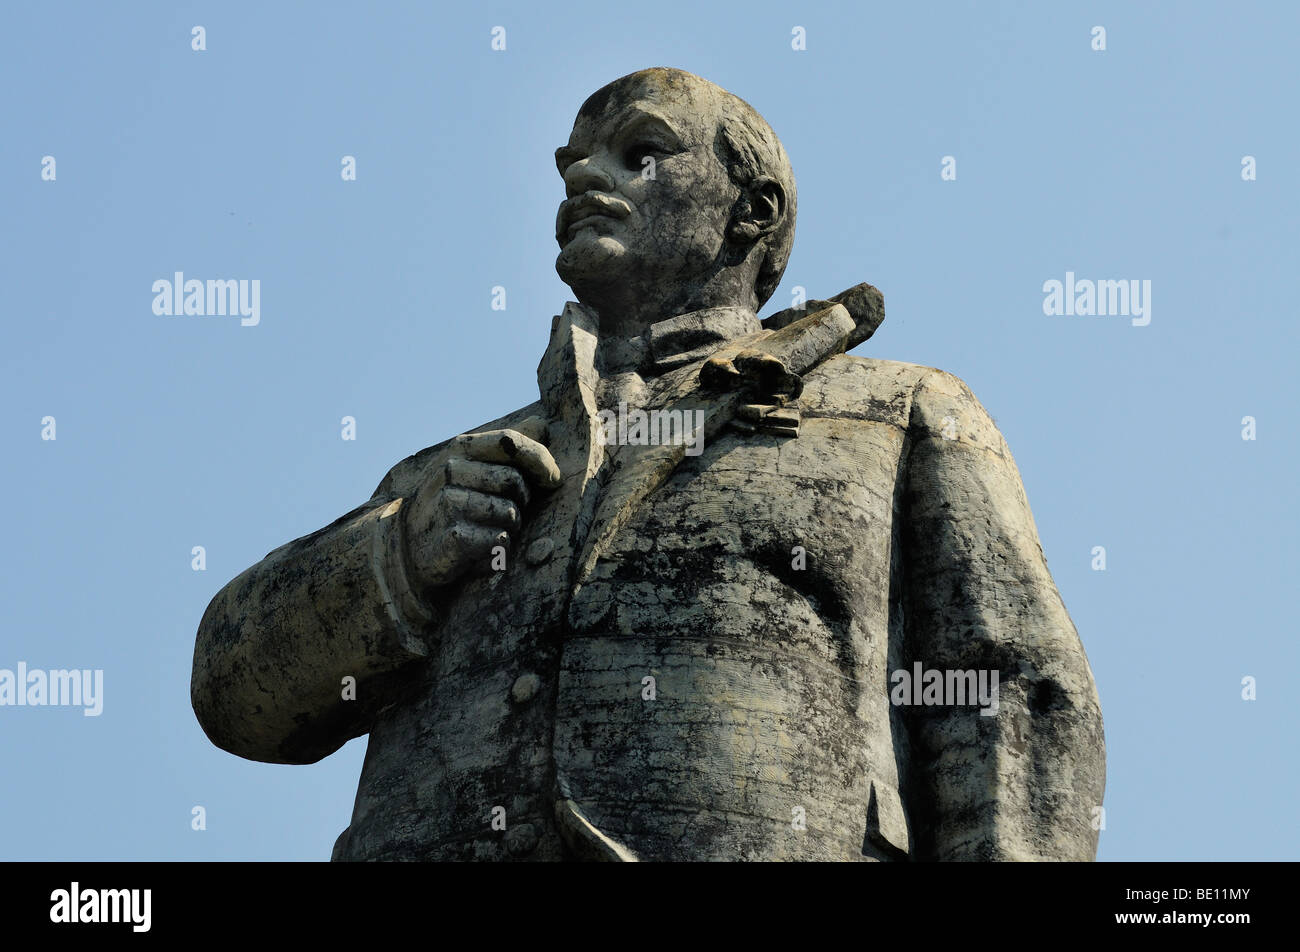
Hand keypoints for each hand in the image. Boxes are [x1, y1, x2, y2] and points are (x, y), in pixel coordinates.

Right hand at [401, 416, 560, 589]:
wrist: (409, 543)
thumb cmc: (453, 500)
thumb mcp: (474, 465)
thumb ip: (509, 446)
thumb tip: (543, 424)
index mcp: (460, 449)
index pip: (510, 441)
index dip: (540, 458)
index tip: (553, 479)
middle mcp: (451, 471)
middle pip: (515, 481)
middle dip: (522, 501)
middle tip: (505, 511)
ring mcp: (448, 503)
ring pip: (511, 514)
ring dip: (511, 527)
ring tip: (490, 529)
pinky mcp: (453, 537)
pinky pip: (500, 540)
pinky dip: (500, 549)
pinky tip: (481, 548)